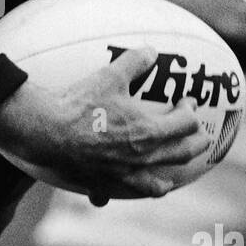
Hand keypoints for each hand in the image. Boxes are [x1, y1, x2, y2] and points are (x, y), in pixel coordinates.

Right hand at [0, 47, 208, 199]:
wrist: (48, 132)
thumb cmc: (80, 104)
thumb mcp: (110, 76)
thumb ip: (134, 61)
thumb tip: (151, 49)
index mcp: (148, 132)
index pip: (186, 124)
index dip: (191, 111)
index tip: (188, 102)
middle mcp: (142, 157)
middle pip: (182, 154)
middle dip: (196, 143)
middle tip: (198, 134)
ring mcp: (123, 175)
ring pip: (156, 186)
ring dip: (166, 181)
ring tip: (168, 177)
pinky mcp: (101, 184)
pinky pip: (113, 195)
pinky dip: (116, 194)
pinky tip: (112, 192)